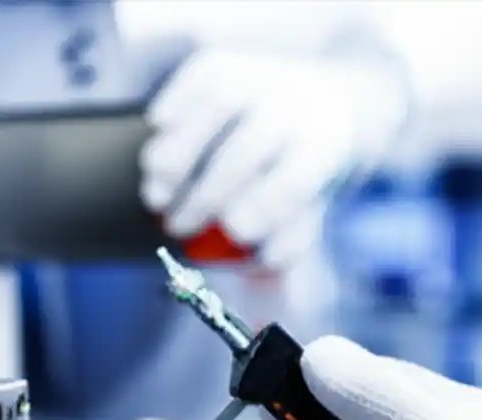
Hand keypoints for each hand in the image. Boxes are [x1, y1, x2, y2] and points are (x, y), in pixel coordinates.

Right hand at [141, 50, 408, 265]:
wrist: (318, 102)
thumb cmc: (300, 174)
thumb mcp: (307, 211)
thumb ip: (282, 251)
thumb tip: (258, 297)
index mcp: (325, 145)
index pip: (295, 179)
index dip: (260, 210)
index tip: (229, 236)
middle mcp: (296, 102)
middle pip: (248, 149)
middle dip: (205, 195)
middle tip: (177, 227)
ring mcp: (258, 75)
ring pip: (215, 108)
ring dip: (176, 159)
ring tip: (156, 195)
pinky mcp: (223, 62)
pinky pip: (190, 83)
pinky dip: (168, 115)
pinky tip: (157, 148)